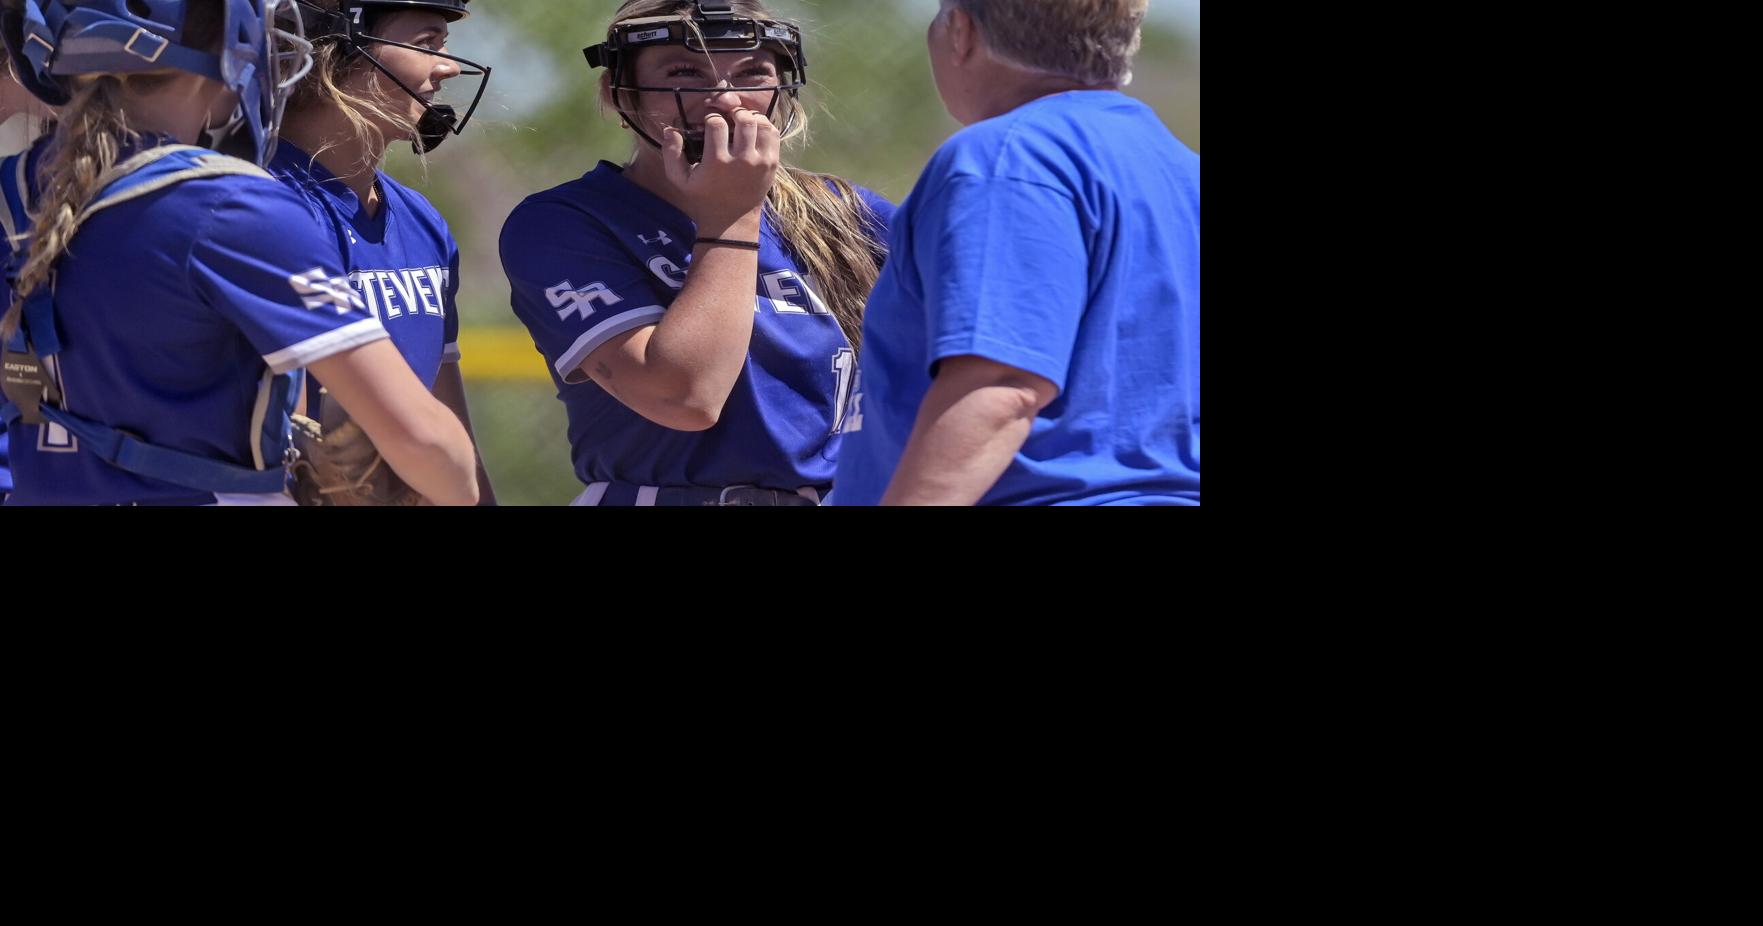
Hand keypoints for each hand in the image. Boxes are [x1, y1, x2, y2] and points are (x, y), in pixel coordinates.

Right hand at [661, 107, 780, 235]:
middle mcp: (741, 161)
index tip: (709, 124)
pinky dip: (764, 125)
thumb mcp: (680, 180)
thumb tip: (670, 129)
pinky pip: (773, 133)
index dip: (711, 118)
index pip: (716, 124)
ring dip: (751, 117)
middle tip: (728, 117)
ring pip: (761, 123)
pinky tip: (754, 130)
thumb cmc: (703, 196)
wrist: (731, 219)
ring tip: (742, 121)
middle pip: (743, 119)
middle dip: (734, 112)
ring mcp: (760, 162)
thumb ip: (671, 153)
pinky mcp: (772, 163)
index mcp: (717, 162)